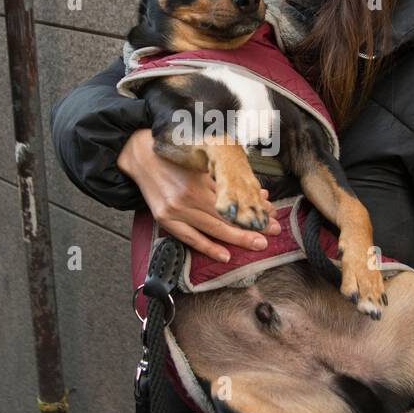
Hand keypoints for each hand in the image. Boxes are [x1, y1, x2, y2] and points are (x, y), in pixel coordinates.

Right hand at [117, 128, 280, 262]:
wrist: (141, 157)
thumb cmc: (175, 157)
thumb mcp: (202, 161)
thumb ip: (226, 180)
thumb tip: (256, 194)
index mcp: (198, 180)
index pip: (232, 201)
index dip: (253, 210)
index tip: (271, 216)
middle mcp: (187, 197)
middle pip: (225, 217)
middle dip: (251, 227)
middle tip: (272, 233)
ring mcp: (175, 211)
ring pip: (212, 229)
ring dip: (237, 239)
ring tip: (257, 244)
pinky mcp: (165, 220)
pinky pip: (190, 239)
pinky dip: (208, 248)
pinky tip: (225, 255)